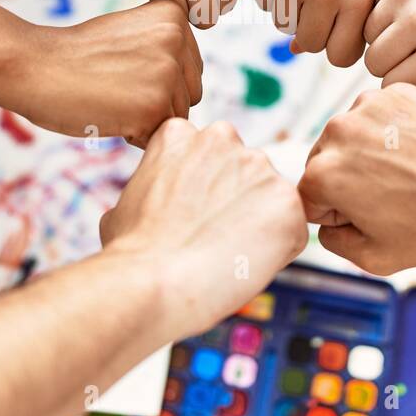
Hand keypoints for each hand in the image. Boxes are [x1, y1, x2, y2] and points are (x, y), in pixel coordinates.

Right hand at [10, 0, 201, 146]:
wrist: (32, 65)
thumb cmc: (76, 55)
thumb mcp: (132, 33)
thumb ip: (166, 47)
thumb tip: (194, 84)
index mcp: (174, 16)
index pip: (188, 70)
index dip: (154, 80)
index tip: (119, 67)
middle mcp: (178, 38)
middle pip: (189, 95)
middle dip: (156, 101)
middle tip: (113, 85)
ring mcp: (168, 72)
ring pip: (176, 118)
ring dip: (144, 118)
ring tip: (109, 96)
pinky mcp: (154, 105)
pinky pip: (158, 137)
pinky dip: (133, 135)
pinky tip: (106, 112)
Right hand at [100, 119, 308, 337]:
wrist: (152, 281)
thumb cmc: (131, 251)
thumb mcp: (125, 201)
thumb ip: (153, 189)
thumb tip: (155, 204)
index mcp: (180, 133)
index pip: (206, 156)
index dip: (200, 191)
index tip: (188, 217)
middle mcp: (224, 138)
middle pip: (242, 171)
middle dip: (235, 201)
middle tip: (211, 236)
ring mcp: (259, 168)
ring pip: (269, 199)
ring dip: (257, 224)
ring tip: (226, 254)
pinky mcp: (288, 203)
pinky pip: (291, 230)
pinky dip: (277, 251)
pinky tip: (247, 265)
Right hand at [298, 85, 415, 274]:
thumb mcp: (378, 257)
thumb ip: (335, 243)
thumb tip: (328, 223)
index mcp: (324, 174)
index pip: (309, 198)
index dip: (337, 215)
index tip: (370, 217)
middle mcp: (338, 132)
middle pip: (325, 162)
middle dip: (348, 180)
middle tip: (393, 197)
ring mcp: (367, 106)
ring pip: (351, 137)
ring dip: (368, 154)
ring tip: (410, 174)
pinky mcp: (396, 92)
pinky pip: (379, 116)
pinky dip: (392, 131)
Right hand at [364, 0, 415, 99]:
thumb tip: (401, 104)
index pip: (394, 85)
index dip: (404, 79)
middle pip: (374, 63)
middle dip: (389, 59)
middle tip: (412, 44)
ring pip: (366, 34)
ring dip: (384, 32)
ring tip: (412, 19)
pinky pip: (368, 2)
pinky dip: (383, 4)